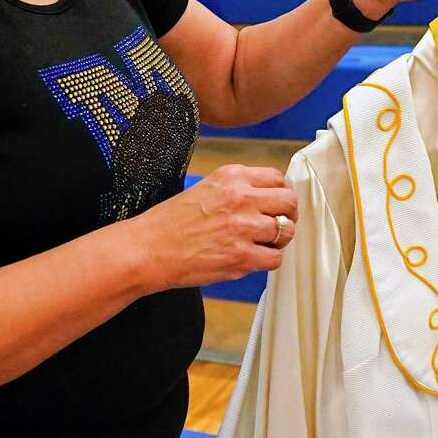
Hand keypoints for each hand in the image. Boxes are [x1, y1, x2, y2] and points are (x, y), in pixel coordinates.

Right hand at [136, 165, 298, 288]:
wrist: (149, 249)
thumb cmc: (171, 222)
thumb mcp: (206, 187)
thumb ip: (238, 189)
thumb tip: (269, 197)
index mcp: (232, 177)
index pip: (278, 179)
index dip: (281, 194)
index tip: (277, 204)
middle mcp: (241, 198)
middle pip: (289, 203)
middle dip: (287, 215)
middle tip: (276, 225)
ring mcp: (244, 228)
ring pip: (286, 232)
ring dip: (277, 241)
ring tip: (259, 244)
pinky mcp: (242, 256)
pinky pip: (275, 259)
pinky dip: (266, 261)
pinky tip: (250, 258)